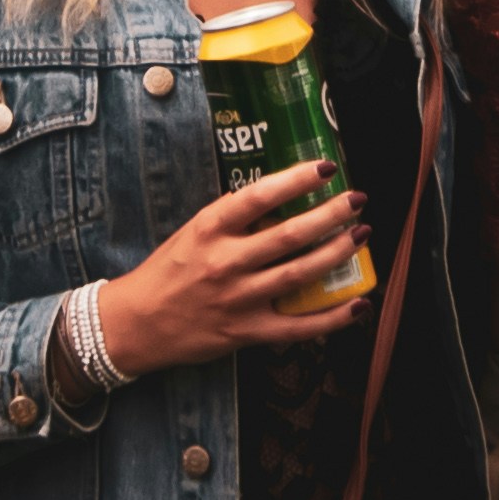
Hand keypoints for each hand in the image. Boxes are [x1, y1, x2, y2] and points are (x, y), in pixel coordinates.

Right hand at [94, 160, 368, 375]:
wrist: (136, 323)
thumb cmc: (168, 271)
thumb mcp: (194, 232)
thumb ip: (234, 219)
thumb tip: (284, 199)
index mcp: (210, 229)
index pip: (259, 196)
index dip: (296, 179)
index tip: (326, 168)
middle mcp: (226, 262)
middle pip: (289, 235)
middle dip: (331, 215)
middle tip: (357, 200)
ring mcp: (238, 299)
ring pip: (299, 274)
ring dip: (337, 253)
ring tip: (362, 235)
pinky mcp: (247, 332)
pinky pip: (299, 326)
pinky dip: (333, 316)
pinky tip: (360, 303)